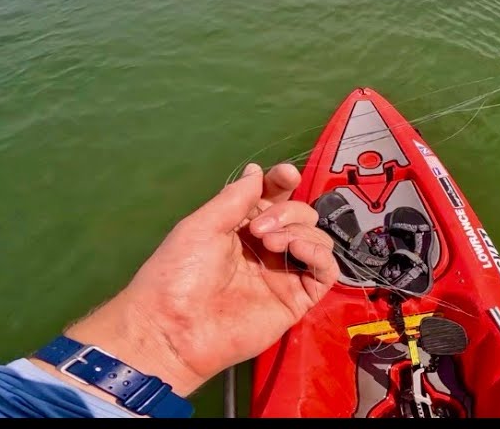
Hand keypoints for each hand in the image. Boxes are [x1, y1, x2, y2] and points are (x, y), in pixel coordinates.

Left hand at [35, 163, 338, 398]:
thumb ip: (235, 197)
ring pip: (316, 238)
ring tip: (270, 243)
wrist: (173, 327)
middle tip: (258, 228)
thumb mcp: (202, 225)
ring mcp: (283, 274)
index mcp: (242, 228)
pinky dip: (319, 254)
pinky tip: (297, 250)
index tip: (286, 175)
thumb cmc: (179, 274)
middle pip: (301, 215)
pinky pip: (325, 271)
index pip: (276, 198)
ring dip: (299, 230)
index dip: (284, 182)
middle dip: (286, 211)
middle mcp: (267, 248)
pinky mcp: (297, 299)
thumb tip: (256, 171)